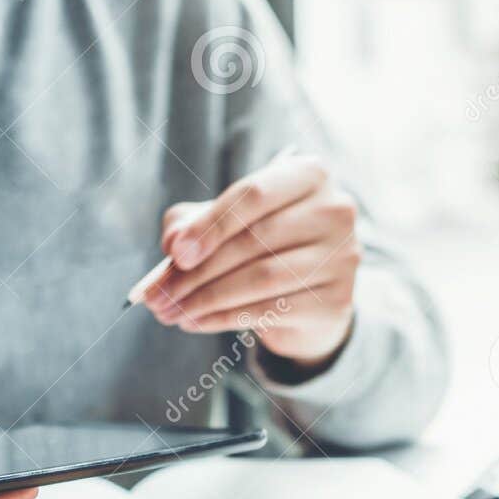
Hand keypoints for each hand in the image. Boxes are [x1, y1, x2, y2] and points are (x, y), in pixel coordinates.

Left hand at [142, 153, 360, 371]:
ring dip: (205, 298)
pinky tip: (194, 322)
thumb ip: (193, 223)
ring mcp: (341, 257)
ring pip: (260, 278)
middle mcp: (334, 211)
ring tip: (169, 311)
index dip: (209, 224)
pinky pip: (269, 310)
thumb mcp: (225, 224)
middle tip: (156, 294)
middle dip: (196, 271)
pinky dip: (223, 318)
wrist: (311, 298)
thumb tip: (174, 243)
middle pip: (253, 240)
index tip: (173, 254)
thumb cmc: (264, 248)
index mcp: (308, 175)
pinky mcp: (335, 301)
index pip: (253, 195)